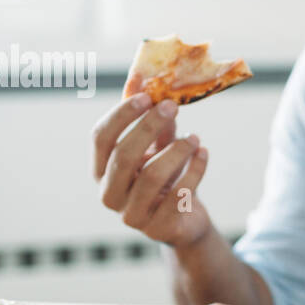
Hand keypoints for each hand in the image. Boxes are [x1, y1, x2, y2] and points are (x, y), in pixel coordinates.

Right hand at [92, 93, 212, 247]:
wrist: (184, 220)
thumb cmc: (164, 176)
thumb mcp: (154, 145)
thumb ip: (146, 116)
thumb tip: (140, 75)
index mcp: (100, 170)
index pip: (100, 138)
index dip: (121, 115)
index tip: (147, 96)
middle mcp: (109, 194)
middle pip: (123, 156)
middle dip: (148, 127)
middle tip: (172, 106)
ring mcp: (132, 215)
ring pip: (151, 177)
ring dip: (176, 151)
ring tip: (195, 137)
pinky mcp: (158, 229)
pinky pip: (178, 195)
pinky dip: (195, 171)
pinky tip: (204, 153)